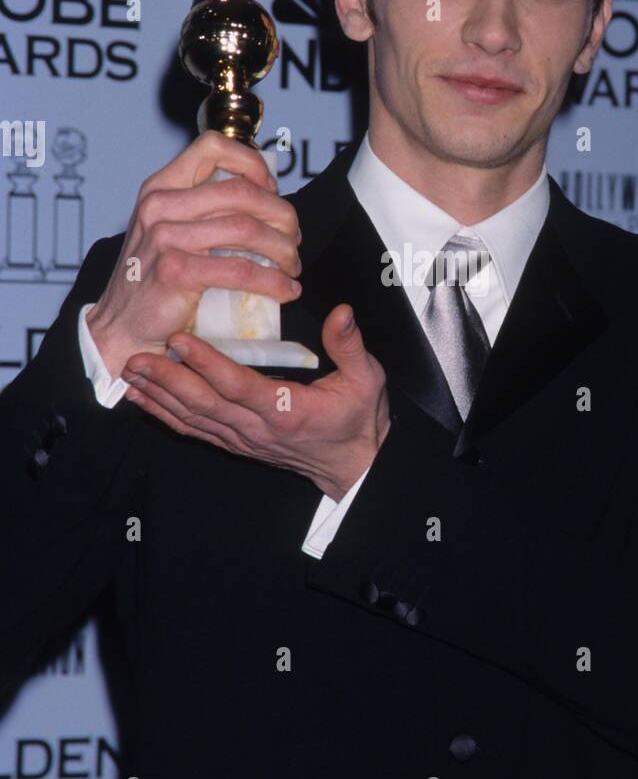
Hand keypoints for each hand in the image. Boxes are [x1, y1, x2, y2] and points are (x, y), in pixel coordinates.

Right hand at [86, 132, 300, 379]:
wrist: (121, 327)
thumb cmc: (153, 280)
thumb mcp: (167, 229)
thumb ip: (202, 208)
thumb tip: (265, 196)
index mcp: (160, 187)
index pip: (213, 146)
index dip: (253, 164)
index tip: (272, 190)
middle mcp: (159, 205)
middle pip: (242, 192)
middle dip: (282, 215)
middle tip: (293, 239)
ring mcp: (165, 237)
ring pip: (247, 230)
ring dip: (283, 250)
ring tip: (291, 266)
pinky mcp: (176, 271)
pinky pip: (242, 270)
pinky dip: (273, 281)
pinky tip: (284, 290)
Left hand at [120, 304, 390, 500]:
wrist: (354, 465)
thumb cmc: (358, 419)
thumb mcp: (367, 378)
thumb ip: (350, 346)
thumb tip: (342, 313)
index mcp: (285, 410)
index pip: (237, 385)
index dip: (206, 363)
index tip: (180, 340)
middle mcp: (257, 428)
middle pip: (203, 404)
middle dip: (166, 379)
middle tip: (138, 357)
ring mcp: (243, 439)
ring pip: (192, 419)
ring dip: (159, 396)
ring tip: (130, 373)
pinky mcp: (236, 444)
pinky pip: (195, 431)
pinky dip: (166, 415)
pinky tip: (144, 400)